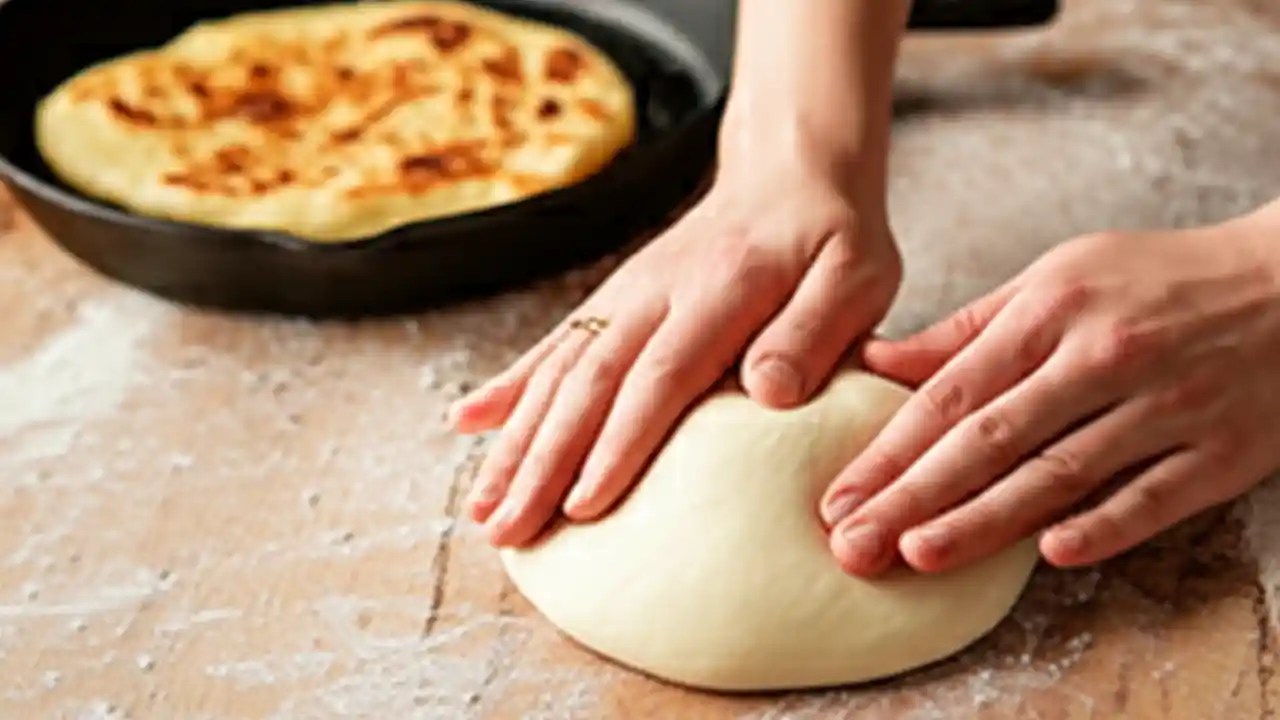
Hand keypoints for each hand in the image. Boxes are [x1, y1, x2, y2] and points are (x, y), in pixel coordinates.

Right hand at [451, 160, 901, 546]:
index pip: (660, 375)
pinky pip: (553, 345)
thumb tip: (768, 392)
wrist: (788, 174)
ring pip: (558, 371)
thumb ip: (816, 331)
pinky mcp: (611, 299)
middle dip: (543, 460)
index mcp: (719, 291)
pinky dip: (508, 385)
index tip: (585, 504)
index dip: (619, 441)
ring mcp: (624, 294)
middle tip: (510, 529)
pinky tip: (466, 421)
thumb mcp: (855, 276)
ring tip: (483, 506)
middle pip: (589, 383)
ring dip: (516, 440)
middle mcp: (655, 293)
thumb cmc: (830, 238)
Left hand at [819, 211, 1279, 574]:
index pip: (952, 394)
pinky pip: (1153, 496)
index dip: (890, 450)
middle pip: (991, 441)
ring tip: (919, 555)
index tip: (838, 495)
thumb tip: (878, 360)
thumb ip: (967, 329)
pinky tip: (1051, 556)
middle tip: (855, 544)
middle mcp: (1101, 358)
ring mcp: (1165, 405)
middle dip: (914, 497)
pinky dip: (1105, 526)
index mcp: (1051, 312)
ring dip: (986, 521)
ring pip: (1060, 474)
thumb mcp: (1056, 278)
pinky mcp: (1222, 451)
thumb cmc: (1156, 281)